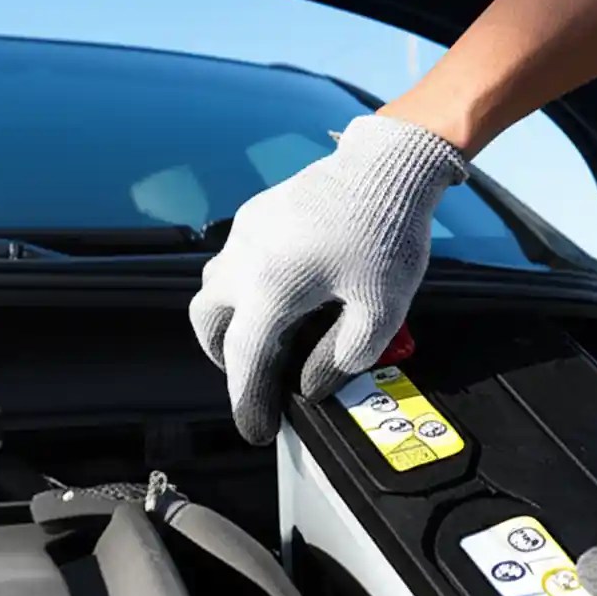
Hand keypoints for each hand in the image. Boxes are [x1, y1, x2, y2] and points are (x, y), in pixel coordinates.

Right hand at [189, 115, 465, 443]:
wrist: (389, 166)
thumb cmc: (388, 236)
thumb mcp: (380, 312)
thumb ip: (342, 358)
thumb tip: (311, 386)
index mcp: (272, 288)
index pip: (244, 359)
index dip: (248, 401)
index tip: (257, 429)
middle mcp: (245, 259)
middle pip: (208, 323)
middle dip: (225, 359)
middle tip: (256, 381)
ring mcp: (247, 232)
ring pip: (214, 288)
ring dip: (229, 322)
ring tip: (267, 341)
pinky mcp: (259, 213)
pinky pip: (235, 261)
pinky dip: (244, 289)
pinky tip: (283, 296)